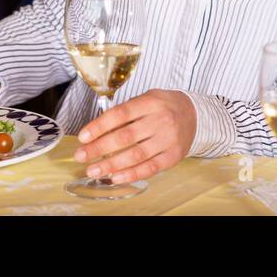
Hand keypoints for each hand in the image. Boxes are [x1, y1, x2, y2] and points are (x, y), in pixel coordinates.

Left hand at [73, 88, 195, 184]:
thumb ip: (125, 112)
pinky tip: (115, 177)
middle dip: (99, 148)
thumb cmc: (164, 106)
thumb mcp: (146, 99)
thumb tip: (97, 130)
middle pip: (125, 136)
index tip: (83, 137)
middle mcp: (161, 120)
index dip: (99, 126)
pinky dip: (131, 174)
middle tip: (81, 155)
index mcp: (151, 102)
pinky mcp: (173, 156)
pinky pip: (150, 168)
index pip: (120, 114)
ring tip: (93, 170)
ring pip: (136, 155)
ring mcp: (168, 139)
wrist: (194, 114)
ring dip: (111, 165)